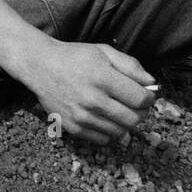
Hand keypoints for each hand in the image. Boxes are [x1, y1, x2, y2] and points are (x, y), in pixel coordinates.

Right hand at [24, 39, 156, 144]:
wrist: (40, 66)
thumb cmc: (74, 57)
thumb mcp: (103, 52)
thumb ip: (130, 66)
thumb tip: (152, 84)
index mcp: (102, 77)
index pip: (141, 99)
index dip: (149, 97)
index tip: (145, 94)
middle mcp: (93, 100)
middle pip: (134, 119)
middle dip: (140, 112)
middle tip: (134, 104)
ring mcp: (82, 116)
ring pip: (120, 132)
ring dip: (125, 122)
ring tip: (118, 109)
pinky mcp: (74, 128)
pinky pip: (104, 139)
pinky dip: (109, 131)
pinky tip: (104, 117)